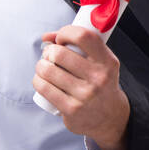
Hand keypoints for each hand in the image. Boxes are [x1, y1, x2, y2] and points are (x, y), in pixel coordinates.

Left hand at [32, 25, 129, 149]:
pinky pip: (44, 88)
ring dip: (40, 66)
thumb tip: (46, 36)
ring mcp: (85, 95)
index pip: (83, 36)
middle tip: (49, 55)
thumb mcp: (100, 61)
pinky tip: (42, 81)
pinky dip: (38, 81)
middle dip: (48, 51)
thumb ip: (78, 44)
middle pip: (59, 53)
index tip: (61, 39)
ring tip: (44, 68)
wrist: (110, 117)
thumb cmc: (100, 83)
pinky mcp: (71, 109)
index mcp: (107, 62)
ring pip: (47, 70)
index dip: (65, 32)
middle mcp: (99, 78)